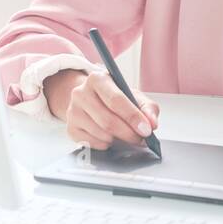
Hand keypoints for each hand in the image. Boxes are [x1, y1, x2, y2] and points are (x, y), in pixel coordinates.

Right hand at [44, 68, 159, 149]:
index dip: (133, 117)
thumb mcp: (133, 95)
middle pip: (108, 120)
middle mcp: (81, 93)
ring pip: (101, 133)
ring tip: (126, 135)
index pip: (116, 100)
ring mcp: (73, 111)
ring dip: (118, 139)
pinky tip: (110, 137)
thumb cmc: (114, 97)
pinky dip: (106, 144)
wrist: (90, 99)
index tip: (146, 130)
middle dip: (128, 133)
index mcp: (98, 78)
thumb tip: (152, 123)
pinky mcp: (70, 128)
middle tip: (141, 139)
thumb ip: (147, 108)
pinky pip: (92, 143)